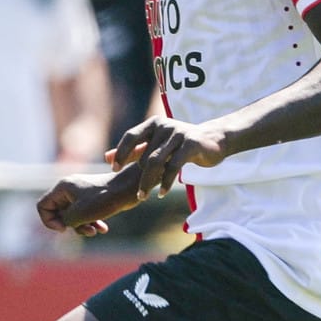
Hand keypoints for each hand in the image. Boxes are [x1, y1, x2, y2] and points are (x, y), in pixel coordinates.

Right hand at [37, 172, 133, 235]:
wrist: (129, 190)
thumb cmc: (103, 200)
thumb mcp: (79, 214)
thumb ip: (64, 221)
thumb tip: (63, 224)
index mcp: (62, 187)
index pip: (42, 206)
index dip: (49, 221)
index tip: (64, 228)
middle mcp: (69, 188)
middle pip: (58, 212)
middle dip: (71, 225)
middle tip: (86, 230)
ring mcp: (81, 193)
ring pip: (72, 215)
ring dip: (82, 226)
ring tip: (96, 230)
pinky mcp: (92, 198)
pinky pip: (84, 214)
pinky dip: (91, 222)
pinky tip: (103, 228)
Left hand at [108, 115, 228, 199]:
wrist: (214, 139)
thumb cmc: (180, 144)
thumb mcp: (156, 145)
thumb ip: (133, 150)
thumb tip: (106, 157)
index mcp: (153, 124)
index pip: (130, 136)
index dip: (121, 153)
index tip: (113, 169)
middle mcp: (164, 126)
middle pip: (144, 155)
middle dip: (139, 176)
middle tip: (136, 194)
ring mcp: (178, 134)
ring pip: (156, 161)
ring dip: (148, 182)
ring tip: (143, 197)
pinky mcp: (190, 144)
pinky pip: (174, 166)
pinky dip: (166, 181)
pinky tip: (162, 193)